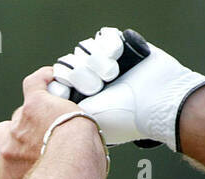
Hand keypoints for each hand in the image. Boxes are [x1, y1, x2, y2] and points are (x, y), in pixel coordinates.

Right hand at [0, 66, 97, 178]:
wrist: (74, 167)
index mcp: (6, 174)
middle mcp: (8, 149)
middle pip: (4, 134)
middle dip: (21, 136)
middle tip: (44, 140)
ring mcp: (20, 125)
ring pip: (22, 113)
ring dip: (37, 115)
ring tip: (59, 120)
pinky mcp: (36, 104)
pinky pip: (33, 85)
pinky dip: (42, 80)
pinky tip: (51, 79)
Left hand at [51, 26, 204, 150]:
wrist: (157, 101)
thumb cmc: (123, 116)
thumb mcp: (85, 117)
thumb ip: (62, 106)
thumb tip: (48, 94)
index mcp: (81, 97)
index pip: (60, 76)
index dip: (64, 78)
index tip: (72, 89)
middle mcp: (92, 79)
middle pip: (70, 61)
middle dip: (82, 73)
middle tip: (98, 87)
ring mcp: (106, 62)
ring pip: (85, 48)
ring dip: (97, 61)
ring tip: (111, 75)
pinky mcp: (121, 47)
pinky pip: (103, 35)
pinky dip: (109, 46)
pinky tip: (118, 59)